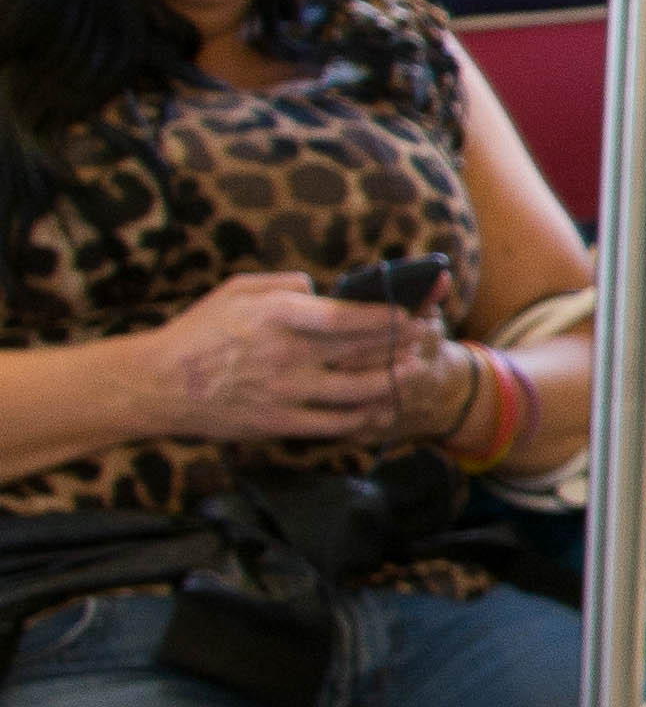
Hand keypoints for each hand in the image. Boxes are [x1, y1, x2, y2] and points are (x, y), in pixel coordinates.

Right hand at [137, 269, 428, 449]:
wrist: (159, 385)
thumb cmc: (198, 331)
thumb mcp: (237, 290)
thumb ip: (285, 284)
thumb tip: (322, 288)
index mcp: (278, 317)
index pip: (347, 316)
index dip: (386, 315)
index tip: (411, 311)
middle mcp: (288, 356)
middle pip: (361, 351)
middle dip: (399, 342)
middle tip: (426, 335)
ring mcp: (287, 393)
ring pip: (358, 391)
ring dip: (392, 381)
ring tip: (415, 370)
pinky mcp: (281, 423)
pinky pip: (334, 423)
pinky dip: (362, 416)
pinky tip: (379, 407)